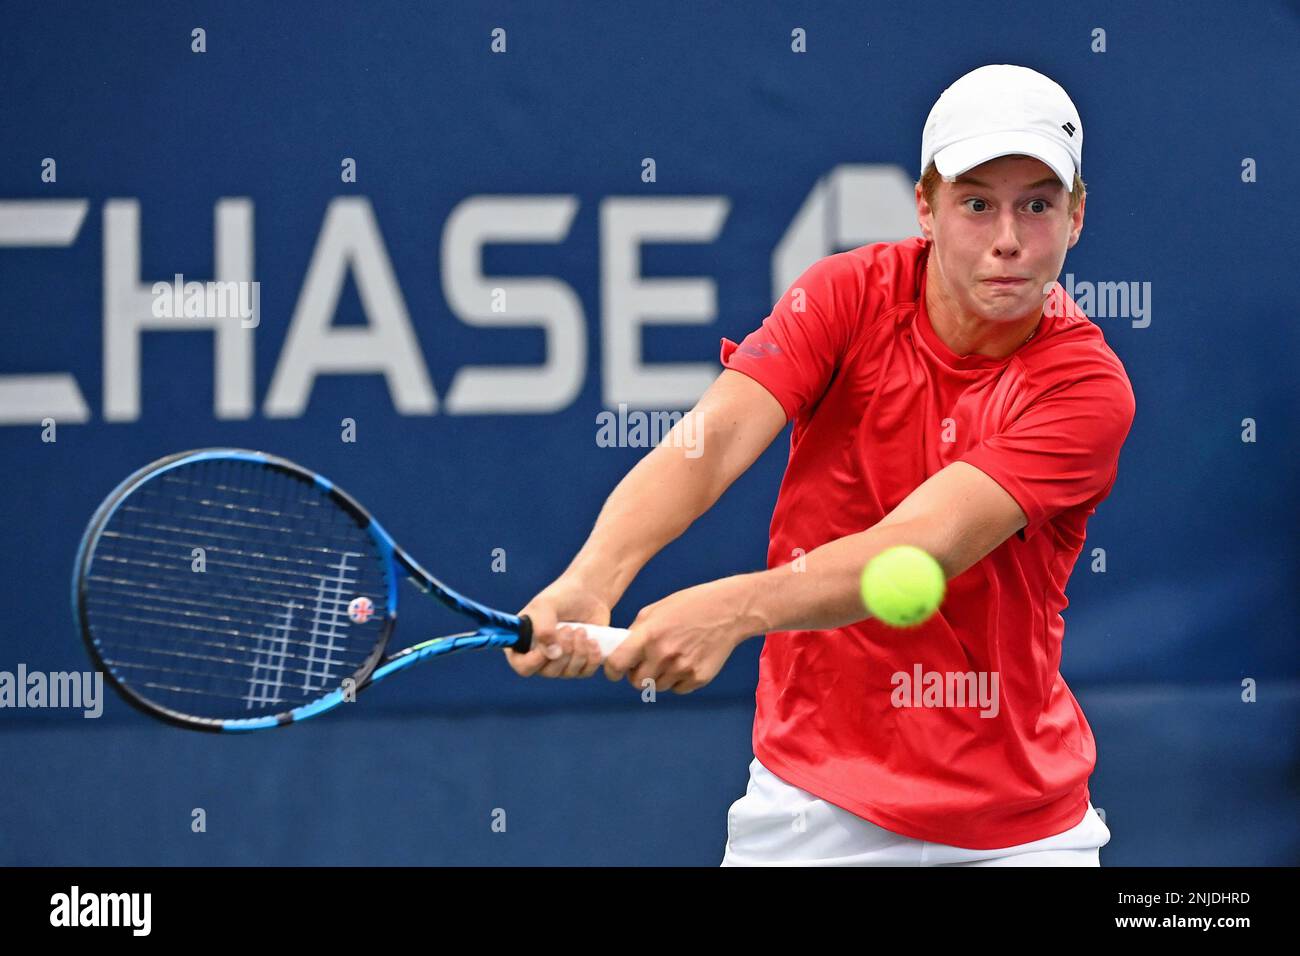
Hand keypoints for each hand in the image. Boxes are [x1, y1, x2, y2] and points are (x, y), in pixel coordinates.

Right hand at [504, 577, 611, 678]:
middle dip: (563, 650)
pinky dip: (591, 658)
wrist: (587, 594)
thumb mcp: (546, 606)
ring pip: (567, 673)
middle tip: (569, 629)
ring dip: (578, 652)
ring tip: (582, 630)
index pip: (522, 666)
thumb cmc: (561, 597)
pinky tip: (593, 641)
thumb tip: (552, 654)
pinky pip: (584, 672)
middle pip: (548, 672)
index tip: (547, 648)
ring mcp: (560, 663)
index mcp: (523, 643)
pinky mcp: (579, 663)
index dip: (534, 662)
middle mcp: (539, 657)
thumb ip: (543, 628)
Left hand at [603, 576, 759, 693]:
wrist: (729, 610)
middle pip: (638, 683)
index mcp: (649, 634)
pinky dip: (678, 680)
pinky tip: (687, 661)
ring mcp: (682, 668)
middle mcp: (664, 654)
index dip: (613, 671)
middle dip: (637, 676)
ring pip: (658, 687)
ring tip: (672, 657)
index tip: (615, 671)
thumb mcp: (655, 610)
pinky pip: (678, 689)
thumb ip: (636, 632)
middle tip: (645, 665)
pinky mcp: (699, 678)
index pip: (617, 664)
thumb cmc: (690, 605)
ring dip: (659, 677)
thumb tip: (622, 652)